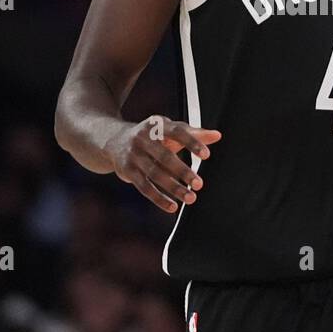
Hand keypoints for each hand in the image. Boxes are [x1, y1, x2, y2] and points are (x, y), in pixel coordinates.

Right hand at [106, 116, 221, 211]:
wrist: (115, 141)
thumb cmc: (153, 136)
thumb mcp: (170, 130)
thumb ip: (194, 133)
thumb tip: (218, 135)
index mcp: (157, 124)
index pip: (177, 132)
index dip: (192, 142)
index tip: (207, 155)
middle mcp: (143, 138)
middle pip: (165, 156)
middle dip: (183, 171)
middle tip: (199, 184)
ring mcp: (133, 154)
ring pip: (155, 174)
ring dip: (174, 188)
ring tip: (191, 198)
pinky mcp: (127, 170)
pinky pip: (144, 187)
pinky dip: (158, 199)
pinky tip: (172, 207)